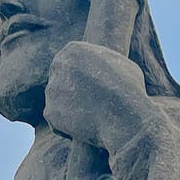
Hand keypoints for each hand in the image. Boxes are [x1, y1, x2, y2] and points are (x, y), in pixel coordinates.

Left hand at [44, 40, 160, 154]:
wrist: (124, 116)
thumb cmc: (129, 89)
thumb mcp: (122, 65)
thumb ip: (104, 64)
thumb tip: (105, 65)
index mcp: (73, 50)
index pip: (70, 64)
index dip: (81, 78)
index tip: (92, 89)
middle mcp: (57, 66)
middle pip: (61, 81)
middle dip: (71, 93)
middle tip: (88, 106)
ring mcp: (51, 89)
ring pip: (58, 102)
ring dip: (70, 111)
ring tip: (91, 118)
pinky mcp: (50, 112)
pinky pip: (56, 122)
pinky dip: (67, 128)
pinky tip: (84, 129)